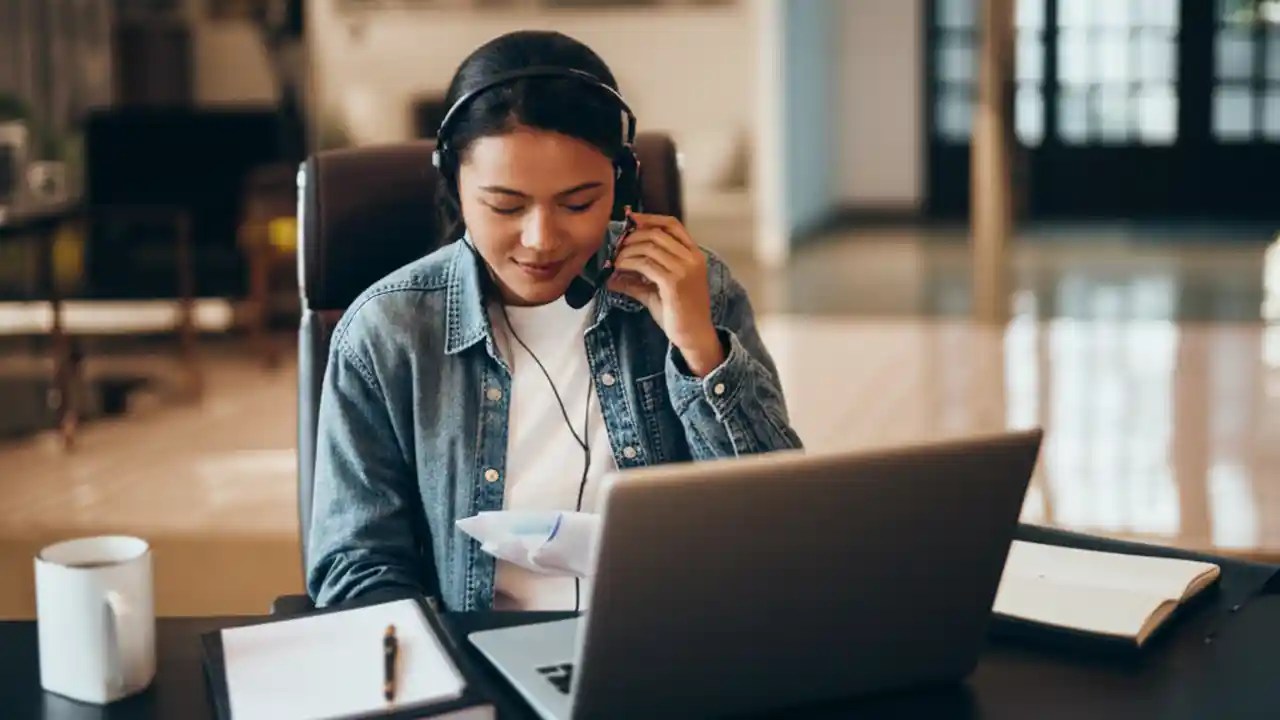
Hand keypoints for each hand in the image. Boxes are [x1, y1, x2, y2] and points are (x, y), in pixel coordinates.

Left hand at [606, 209, 724, 376]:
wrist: (694, 336)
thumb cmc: (679, 314)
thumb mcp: (656, 292)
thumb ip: (637, 281)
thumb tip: (612, 277)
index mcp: (694, 255)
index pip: (672, 225)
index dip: (650, 219)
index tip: (631, 221)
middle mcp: (692, 258)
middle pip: (656, 234)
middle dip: (633, 237)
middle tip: (617, 247)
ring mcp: (684, 269)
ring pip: (649, 247)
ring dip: (628, 251)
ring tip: (616, 260)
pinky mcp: (674, 282)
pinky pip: (645, 264)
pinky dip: (629, 263)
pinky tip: (619, 269)